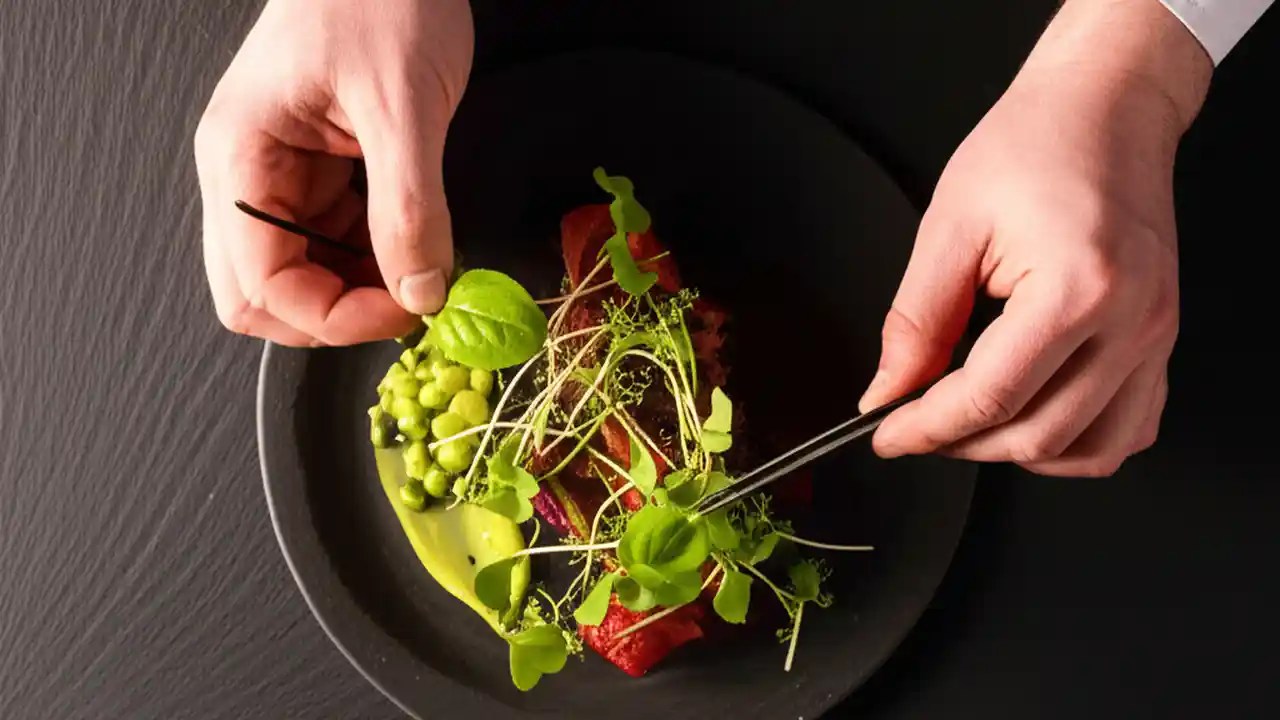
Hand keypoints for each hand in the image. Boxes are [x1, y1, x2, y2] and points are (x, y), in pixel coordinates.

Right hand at [194, 0, 472, 345]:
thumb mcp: (403, 107)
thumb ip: (409, 209)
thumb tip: (420, 292)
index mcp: (241, 156)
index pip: (261, 286)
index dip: (332, 317)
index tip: (405, 311)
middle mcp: (248, 172)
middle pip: (262, 294)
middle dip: (332, 315)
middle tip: (406, 304)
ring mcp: (281, 173)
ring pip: (301, 273)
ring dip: (357, 289)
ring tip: (421, 268)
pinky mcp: (318, 170)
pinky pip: (334, 241)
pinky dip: (373, 257)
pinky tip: (415, 242)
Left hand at [858, 0, 1211, 476]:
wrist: (1105, 108)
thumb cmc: (1034, 145)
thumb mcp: (949, 226)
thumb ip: (914, 322)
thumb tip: (888, 392)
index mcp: (1077, 288)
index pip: (990, 397)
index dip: (927, 428)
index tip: (887, 434)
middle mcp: (1132, 321)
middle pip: (1038, 435)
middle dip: (962, 442)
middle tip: (914, 422)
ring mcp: (1156, 336)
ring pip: (1088, 450)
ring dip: (1018, 452)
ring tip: (969, 422)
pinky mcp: (1162, 340)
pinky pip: (1129, 429)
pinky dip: (1076, 444)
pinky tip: (1031, 416)